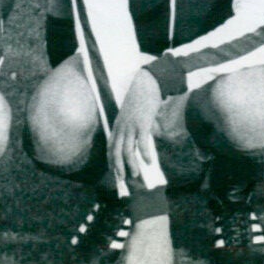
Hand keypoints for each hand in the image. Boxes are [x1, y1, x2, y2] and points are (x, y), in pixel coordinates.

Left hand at [108, 71, 164, 197]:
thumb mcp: (135, 114)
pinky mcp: (142, 124)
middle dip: (118, 168)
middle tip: (123, 179)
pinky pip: (142, 144)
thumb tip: (153, 135)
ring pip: (127, 151)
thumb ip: (139, 126)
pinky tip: (149, 162)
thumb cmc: (142, 98)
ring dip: (131, 165)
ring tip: (136, 175)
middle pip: (116, 152)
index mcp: (118, 126)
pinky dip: (144, 154)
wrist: (146, 84)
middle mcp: (121, 128)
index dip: (111, 161)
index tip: (114, 172)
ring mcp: (131, 127)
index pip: (110, 147)